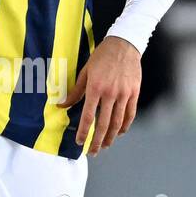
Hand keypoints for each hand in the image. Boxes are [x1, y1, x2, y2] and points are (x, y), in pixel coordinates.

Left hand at [59, 36, 140, 154]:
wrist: (124, 44)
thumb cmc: (102, 57)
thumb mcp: (85, 72)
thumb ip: (75, 91)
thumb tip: (61, 105)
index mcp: (95, 88)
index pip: (88, 116)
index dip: (83, 132)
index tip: (80, 142)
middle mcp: (110, 93)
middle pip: (104, 124)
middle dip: (97, 141)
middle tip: (93, 151)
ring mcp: (124, 94)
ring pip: (118, 122)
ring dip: (111, 137)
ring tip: (105, 145)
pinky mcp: (134, 93)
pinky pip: (130, 114)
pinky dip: (125, 126)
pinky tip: (119, 133)